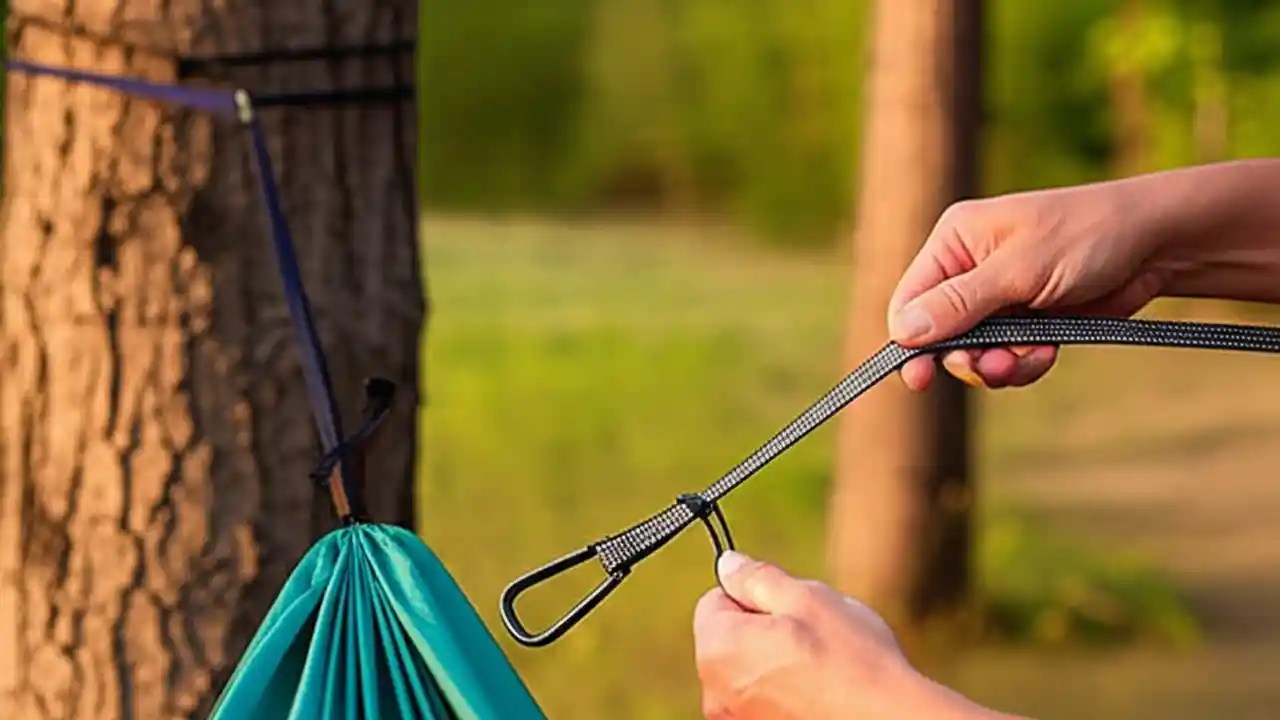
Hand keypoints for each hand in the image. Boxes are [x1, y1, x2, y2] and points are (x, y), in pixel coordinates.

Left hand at [693, 551, 1012, 718]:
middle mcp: (716, 691)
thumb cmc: (851, 660)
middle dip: (763, 629)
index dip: (752, 595)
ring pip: (749, 671)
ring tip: (820, 668)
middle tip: (810, 636)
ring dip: (776, 662)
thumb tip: (727, 564)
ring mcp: (736, 719)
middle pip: (729, 638)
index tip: (789, 607)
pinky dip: (785, 692)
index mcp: (718, 649)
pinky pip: (763, 699)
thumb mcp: (806, 599)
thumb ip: (757, 578)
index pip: (715, 600)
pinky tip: (820, 694)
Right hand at [889, 160, 1279, 390]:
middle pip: (938, 335)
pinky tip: (1049, 351)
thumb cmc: (1086, 236)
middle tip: (994, 368)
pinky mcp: (1027, 320)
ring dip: (998, 367)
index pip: (909, 301)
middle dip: (966, 358)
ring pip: (973, 353)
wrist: (1155, 242)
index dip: (911, 341)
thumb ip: (960, 303)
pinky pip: (1006, 358)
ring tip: (1030, 359)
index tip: (920, 378)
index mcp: (955, 242)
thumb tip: (903, 332)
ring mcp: (998, 297)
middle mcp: (969, 269)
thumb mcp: (1019, 270)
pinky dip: (1023, 365)